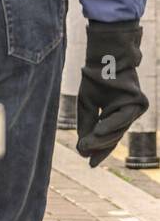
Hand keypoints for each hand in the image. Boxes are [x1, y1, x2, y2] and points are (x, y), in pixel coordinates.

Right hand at [77, 20, 149, 166]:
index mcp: (115, 115)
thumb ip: (86, 125)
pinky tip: (99, 131)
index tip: (90, 163)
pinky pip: (124, 117)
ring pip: (119, 130)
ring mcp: (134, 109)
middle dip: (99, 147)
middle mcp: (127, 114)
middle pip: (113, 136)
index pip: (108, 137)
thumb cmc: (96, 78)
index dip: (99, 151)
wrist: (105, 56)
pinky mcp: (138, 102)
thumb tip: (82, 148)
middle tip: (85, 155)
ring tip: (87, 147)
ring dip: (103, 139)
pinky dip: (112, 125)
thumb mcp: (86, 104)